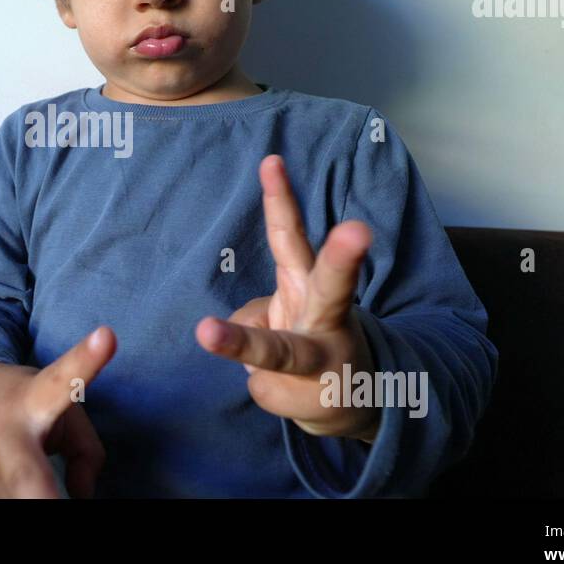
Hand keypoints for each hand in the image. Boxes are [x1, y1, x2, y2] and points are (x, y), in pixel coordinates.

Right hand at [0, 327, 115, 497]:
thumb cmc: (22, 406)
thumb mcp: (61, 406)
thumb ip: (88, 451)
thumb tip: (81, 496)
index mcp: (32, 401)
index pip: (62, 384)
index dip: (85, 363)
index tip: (106, 336)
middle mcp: (2, 441)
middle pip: (29, 482)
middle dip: (48, 498)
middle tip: (70, 508)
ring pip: (27, 504)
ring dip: (43, 499)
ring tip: (40, 482)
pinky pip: (9, 508)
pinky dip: (23, 500)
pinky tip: (16, 486)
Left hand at [195, 154, 380, 442]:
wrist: (349, 402)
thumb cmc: (313, 341)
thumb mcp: (288, 311)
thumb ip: (262, 310)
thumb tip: (244, 329)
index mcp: (310, 285)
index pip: (292, 236)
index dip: (280, 198)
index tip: (271, 162)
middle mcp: (325, 318)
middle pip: (335, 286)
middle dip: (345, 260)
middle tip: (358, 229)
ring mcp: (320, 360)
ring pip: (281, 350)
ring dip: (241, 343)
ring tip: (205, 331)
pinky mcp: (305, 397)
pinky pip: (262, 385)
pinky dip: (267, 389)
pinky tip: (287, 392)